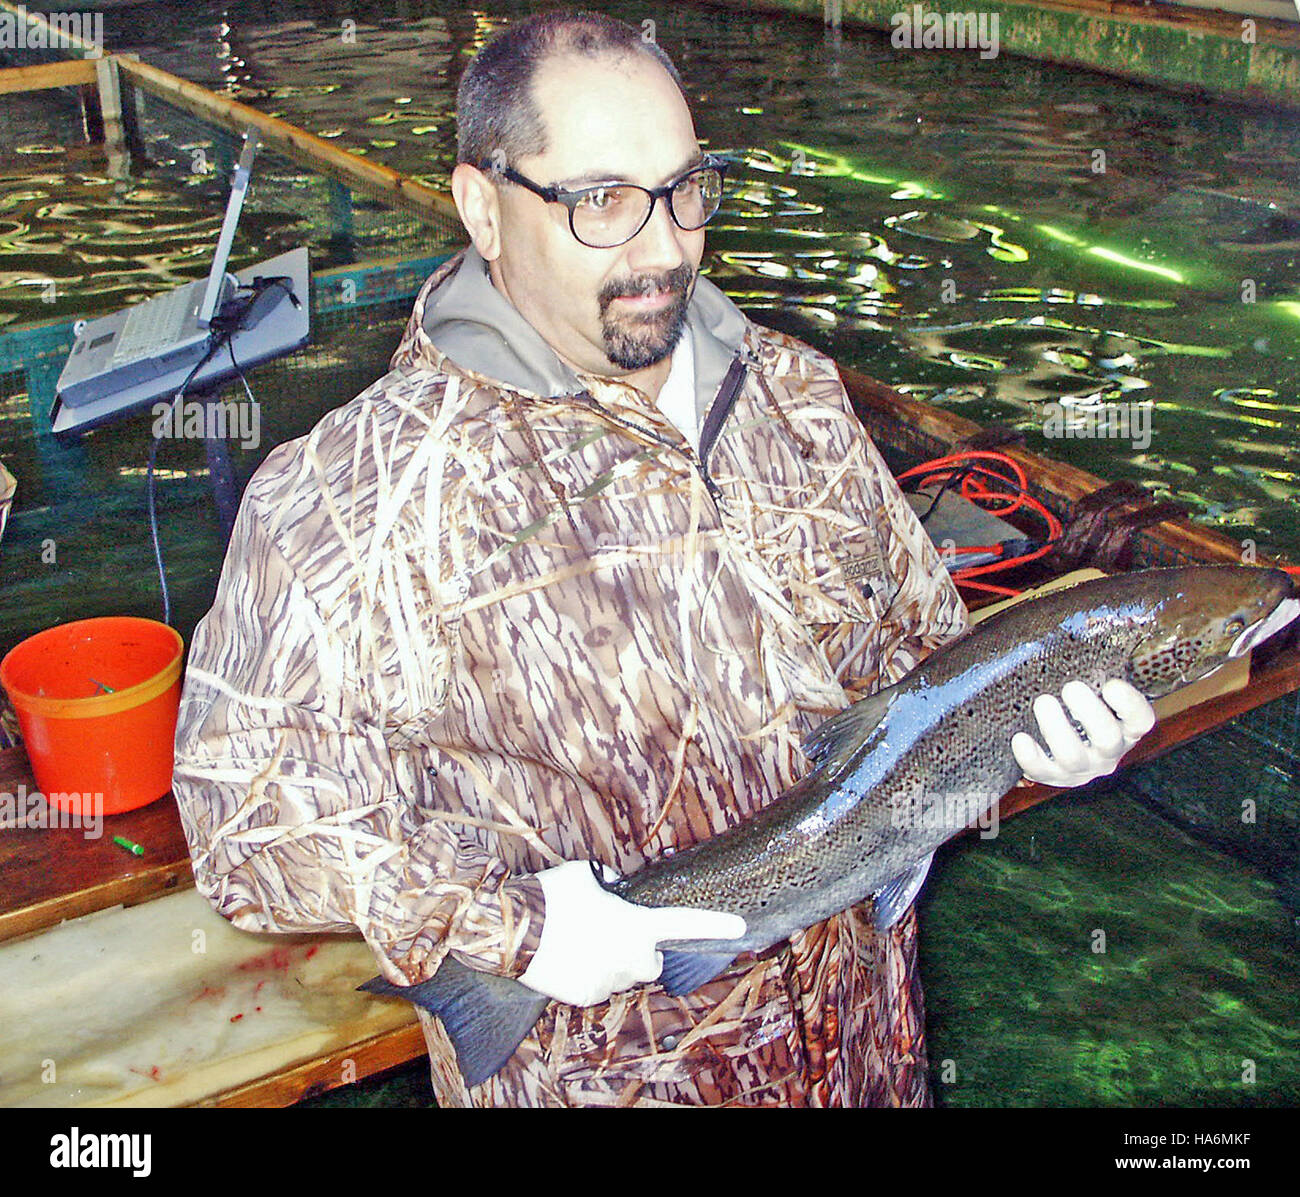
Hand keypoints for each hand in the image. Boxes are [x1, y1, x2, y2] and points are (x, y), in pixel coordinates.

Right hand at [518, 860, 745, 1006]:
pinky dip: (586, 977)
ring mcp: (609, 982)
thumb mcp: (588, 874)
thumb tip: (614, 890)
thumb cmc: (554, 895)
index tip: (739, 926)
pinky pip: (596, 988)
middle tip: (610, 934)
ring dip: (609, 963)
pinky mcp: (586, 998)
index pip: (684, 924)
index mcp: (637, 925)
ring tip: (577, 941)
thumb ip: (612, 884)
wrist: (513, 929)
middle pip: (649, 962)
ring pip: (621, 976)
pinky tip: (564, 959)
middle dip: (639, 952)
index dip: (715, 925)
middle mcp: (631, 958)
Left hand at [1011, 678, 1154, 787]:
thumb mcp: (1094, 694)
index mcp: (1125, 728)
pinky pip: (1042, 771)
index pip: (1141, 720)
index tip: (1112, 685)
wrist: (1058, 750)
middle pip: (1107, 739)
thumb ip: (1093, 675)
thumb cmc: (1079, 710)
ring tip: (1043, 702)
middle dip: (1089, 712)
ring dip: (1057, 729)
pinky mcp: (1053, 776)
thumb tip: (1078, 635)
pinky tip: (1020, 738)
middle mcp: (1108, 751)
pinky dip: (1030, 756)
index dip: (1130, 705)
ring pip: (1073, 756)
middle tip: (1070, 687)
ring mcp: (1081, 767)